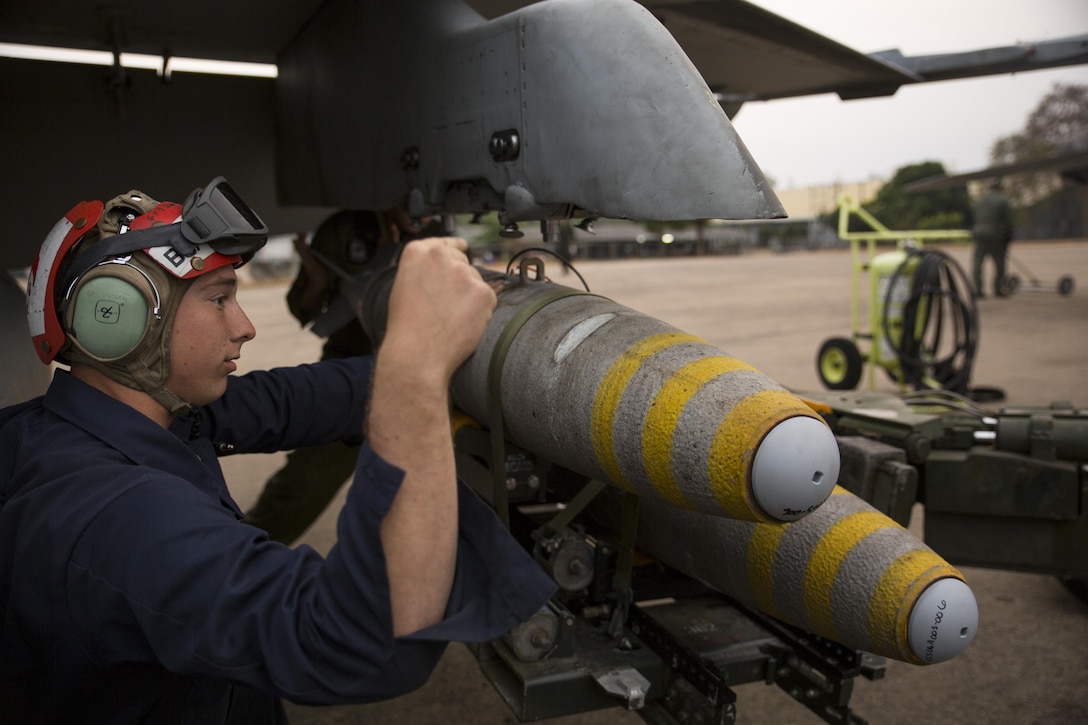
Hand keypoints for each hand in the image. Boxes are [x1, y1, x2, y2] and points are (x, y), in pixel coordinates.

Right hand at [381, 237, 494, 384]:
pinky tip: (462, 323)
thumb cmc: (406, 325)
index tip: (462, 250)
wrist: (417, 352)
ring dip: (469, 296)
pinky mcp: (484, 292)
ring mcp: (465, 273)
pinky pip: (488, 299)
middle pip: (463, 262)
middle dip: (460, 279)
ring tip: (450, 318)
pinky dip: (480, 311)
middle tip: (447, 304)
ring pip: (475, 281)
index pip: (446, 242)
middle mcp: (443, 256)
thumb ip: (424, 269)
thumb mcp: (404, 284)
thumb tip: (442, 269)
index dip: (455, 249)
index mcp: (419, 251)